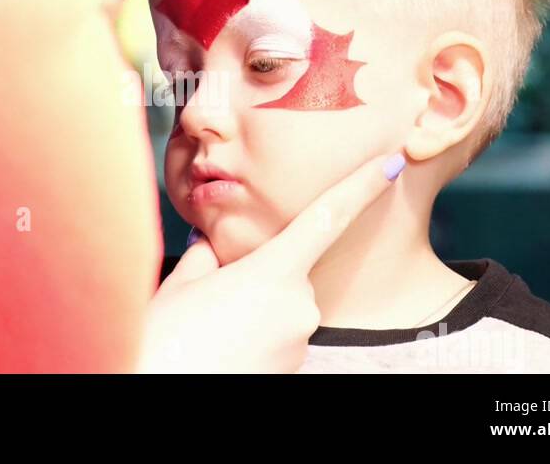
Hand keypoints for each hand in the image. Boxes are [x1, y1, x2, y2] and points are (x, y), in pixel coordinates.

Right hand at [137, 153, 404, 372]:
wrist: (157, 387)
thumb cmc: (164, 341)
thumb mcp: (182, 285)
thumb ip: (207, 256)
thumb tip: (213, 244)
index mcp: (274, 272)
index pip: (328, 217)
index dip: (363, 186)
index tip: (392, 163)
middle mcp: (299, 305)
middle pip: (288, 270)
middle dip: (257, 273)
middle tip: (213, 297)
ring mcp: (300, 340)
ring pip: (281, 305)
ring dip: (252, 307)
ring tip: (209, 327)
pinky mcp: (295, 366)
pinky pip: (279, 335)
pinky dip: (254, 334)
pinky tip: (222, 344)